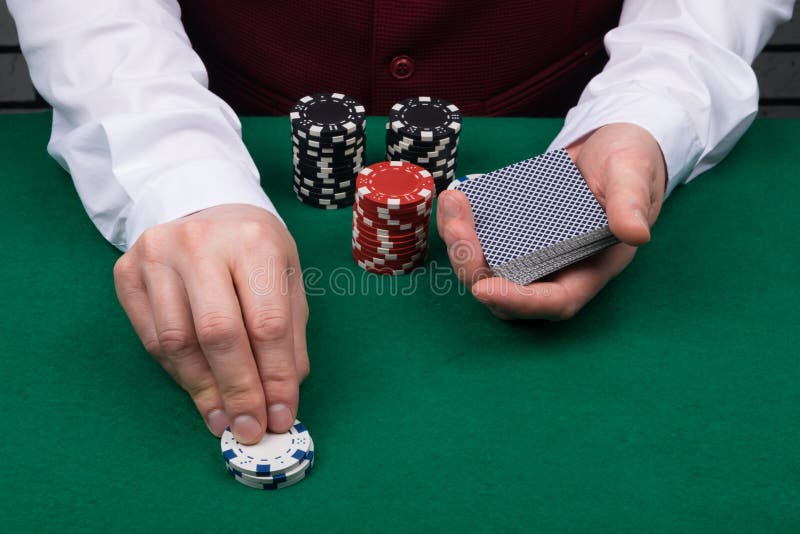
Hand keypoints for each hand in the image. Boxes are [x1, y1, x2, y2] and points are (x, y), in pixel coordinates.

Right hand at [114, 204, 308, 442]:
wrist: (205, 207)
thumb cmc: (254, 251)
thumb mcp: (287, 279)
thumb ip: (290, 336)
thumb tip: (283, 398)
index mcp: (254, 242)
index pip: (267, 323)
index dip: (275, 378)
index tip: (282, 416)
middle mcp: (200, 243)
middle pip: (218, 334)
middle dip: (238, 391)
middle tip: (250, 429)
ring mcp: (156, 255)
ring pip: (177, 342)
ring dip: (204, 391)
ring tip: (224, 419)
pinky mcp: (126, 272)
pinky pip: (151, 340)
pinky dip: (179, 373)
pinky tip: (200, 390)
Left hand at [437, 123, 665, 319]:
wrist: (612, 146)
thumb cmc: (630, 163)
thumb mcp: (633, 174)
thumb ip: (631, 202)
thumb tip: (635, 234)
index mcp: (591, 267)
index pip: (554, 301)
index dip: (519, 303)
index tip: (485, 289)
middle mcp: (557, 268)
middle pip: (508, 290)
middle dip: (473, 267)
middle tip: (457, 228)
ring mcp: (532, 252)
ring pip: (487, 269)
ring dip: (461, 245)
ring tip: (453, 202)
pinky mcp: (514, 232)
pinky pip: (481, 242)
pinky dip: (461, 225)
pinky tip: (454, 197)